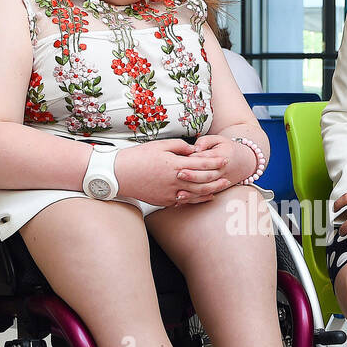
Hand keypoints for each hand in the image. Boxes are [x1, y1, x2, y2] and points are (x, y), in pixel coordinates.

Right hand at [114, 140, 230, 207]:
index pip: (200, 163)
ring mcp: (170, 192)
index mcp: (174, 164)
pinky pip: (185, 201)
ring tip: (222, 188)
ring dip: (211, 190)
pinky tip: (205, 197)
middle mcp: (174, 180)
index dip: (214, 162)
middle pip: (202, 180)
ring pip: (196, 193)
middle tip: (228, 175)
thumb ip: (179, 147)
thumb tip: (194, 151)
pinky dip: (197, 199)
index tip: (225, 159)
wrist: (118, 175)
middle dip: (217, 177)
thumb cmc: (137, 157)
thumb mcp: (159, 146)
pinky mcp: (165, 201)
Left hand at [176, 134, 254, 202]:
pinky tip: (183, 198)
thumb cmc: (227, 149)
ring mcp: (220, 182)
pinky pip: (206, 195)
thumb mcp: (218, 139)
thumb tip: (195, 148)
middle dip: (192, 175)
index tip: (180, 158)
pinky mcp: (218, 189)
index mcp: (221, 156)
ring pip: (206, 187)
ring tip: (179, 192)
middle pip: (206, 174)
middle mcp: (221, 171)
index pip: (205, 158)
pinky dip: (194, 198)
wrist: (244, 162)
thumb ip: (205, 141)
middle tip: (179, 173)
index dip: (192, 159)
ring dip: (192, 190)